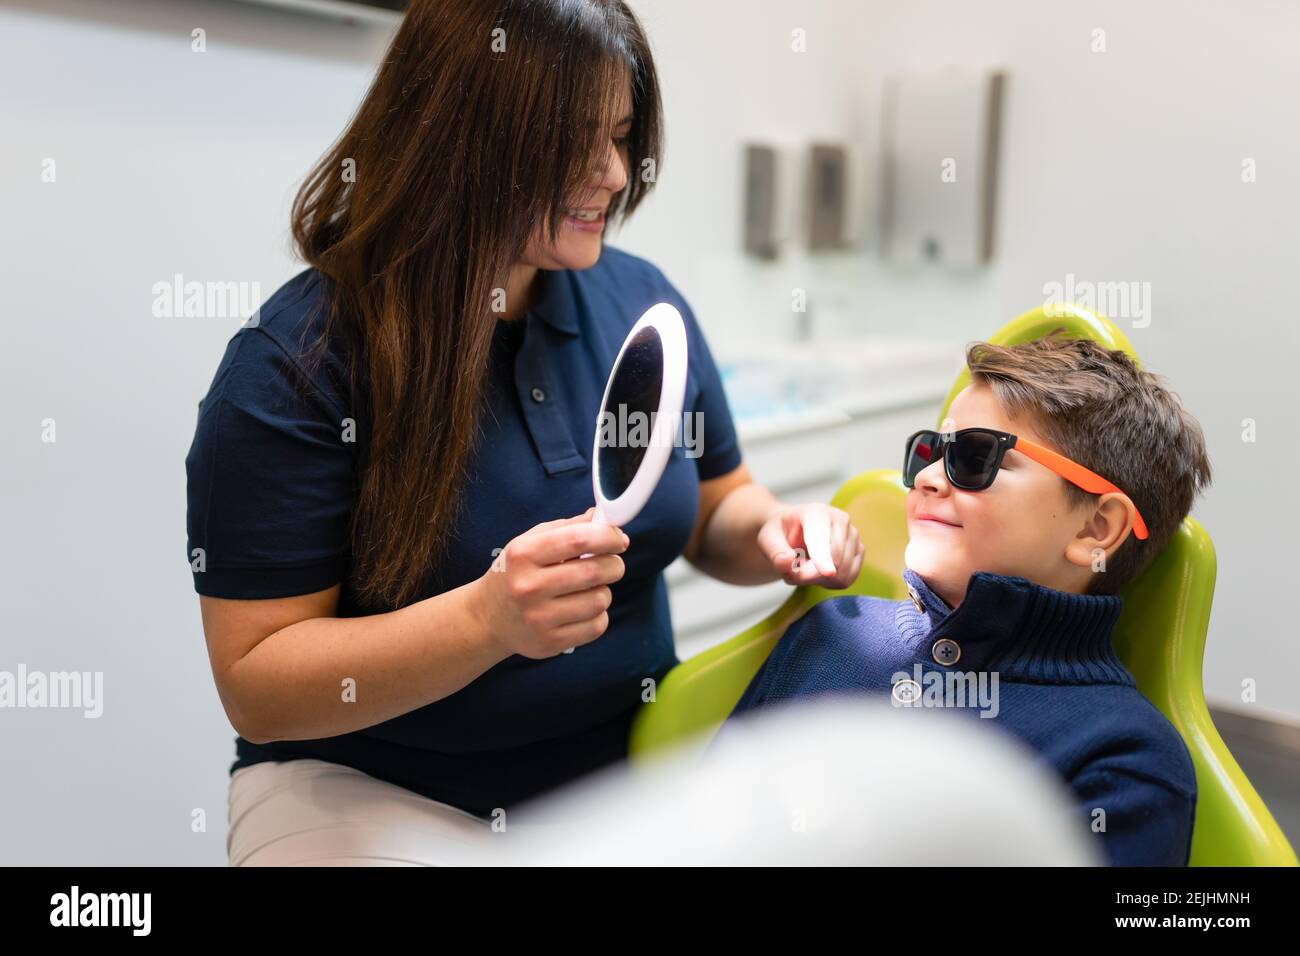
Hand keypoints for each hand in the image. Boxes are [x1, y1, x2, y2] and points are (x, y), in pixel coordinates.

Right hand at [470, 507, 628, 658]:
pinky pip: (597, 626)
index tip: (619, 539)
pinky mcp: (550, 642)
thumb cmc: (515, 574)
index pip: (578, 539)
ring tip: (590, 589)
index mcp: (523, 554)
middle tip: (612, 564)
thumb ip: (566, 528)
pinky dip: (599, 615)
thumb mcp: (529, 542)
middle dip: (614, 564)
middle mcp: (529, 587)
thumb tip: (603, 519)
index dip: (608, 537)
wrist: (487, 618)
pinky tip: (583, 609)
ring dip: (604, 591)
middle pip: (595, 571)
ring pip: (599, 600)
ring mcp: (539, 618)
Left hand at [757, 502, 862, 588]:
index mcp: (816, 512)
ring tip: (804, 567)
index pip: (821, 539)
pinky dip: (831, 583)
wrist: (795, 530)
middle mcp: (841, 519)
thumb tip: (786, 563)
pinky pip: (848, 578)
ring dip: (818, 580)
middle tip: (790, 572)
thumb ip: (774, 552)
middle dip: (810, 576)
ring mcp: (853, 534)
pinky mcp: (859, 550)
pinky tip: (819, 571)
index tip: (828, 573)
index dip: (823, 557)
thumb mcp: (767, 539)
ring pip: (842, 573)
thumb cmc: (781, 533)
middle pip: (832, 560)